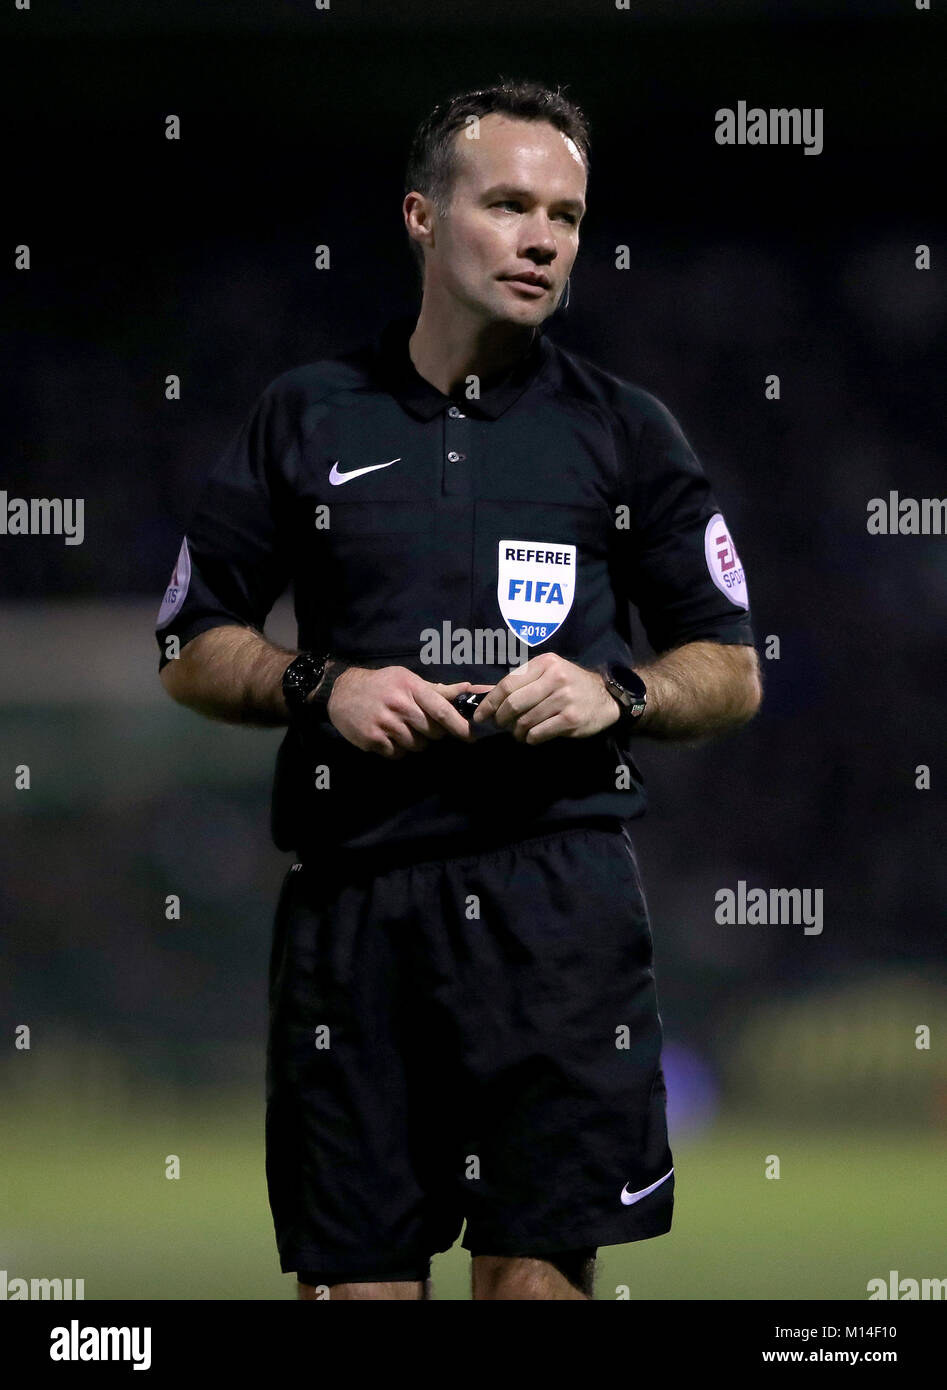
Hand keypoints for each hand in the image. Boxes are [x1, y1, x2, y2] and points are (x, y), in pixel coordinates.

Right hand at [327, 666, 493, 758]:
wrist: (341, 691)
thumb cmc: (382, 684)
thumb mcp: (408, 679)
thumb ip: (438, 689)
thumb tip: (469, 689)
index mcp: (411, 687)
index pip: (441, 710)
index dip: (459, 726)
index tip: (472, 737)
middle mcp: (399, 705)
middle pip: (432, 732)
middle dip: (433, 732)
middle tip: (420, 724)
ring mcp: (385, 723)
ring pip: (416, 745)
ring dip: (414, 741)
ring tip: (400, 728)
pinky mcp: (372, 739)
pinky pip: (398, 754)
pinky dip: (397, 749)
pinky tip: (388, 736)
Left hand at [471, 652, 618, 743]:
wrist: (606, 697)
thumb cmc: (570, 685)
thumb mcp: (548, 674)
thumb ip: (521, 682)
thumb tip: (484, 697)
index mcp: (545, 664)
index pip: (508, 684)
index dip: (490, 702)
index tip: (480, 715)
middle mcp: (554, 678)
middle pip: (514, 704)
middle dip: (501, 719)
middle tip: (500, 725)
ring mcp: (564, 699)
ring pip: (525, 721)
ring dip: (517, 731)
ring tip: (519, 732)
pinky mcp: (571, 719)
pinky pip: (539, 733)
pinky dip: (530, 738)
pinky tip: (533, 736)